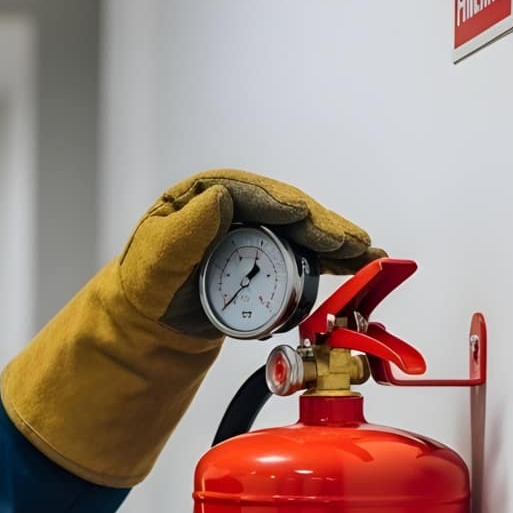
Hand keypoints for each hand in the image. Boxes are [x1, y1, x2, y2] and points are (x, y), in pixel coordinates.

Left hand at [129, 170, 381, 337]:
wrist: (151, 320)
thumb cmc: (146, 287)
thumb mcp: (156, 259)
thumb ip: (184, 231)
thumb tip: (221, 197)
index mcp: (203, 195)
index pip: (249, 192)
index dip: (280, 203)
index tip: (303, 216)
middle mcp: (234, 206)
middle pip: (285, 208)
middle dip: (320, 223)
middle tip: (348, 240)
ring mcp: (254, 230)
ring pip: (301, 229)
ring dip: (336, 240)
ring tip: (366, 253)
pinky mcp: (267, 255)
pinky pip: (304, 252)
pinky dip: (331, 259)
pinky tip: (358, 265)